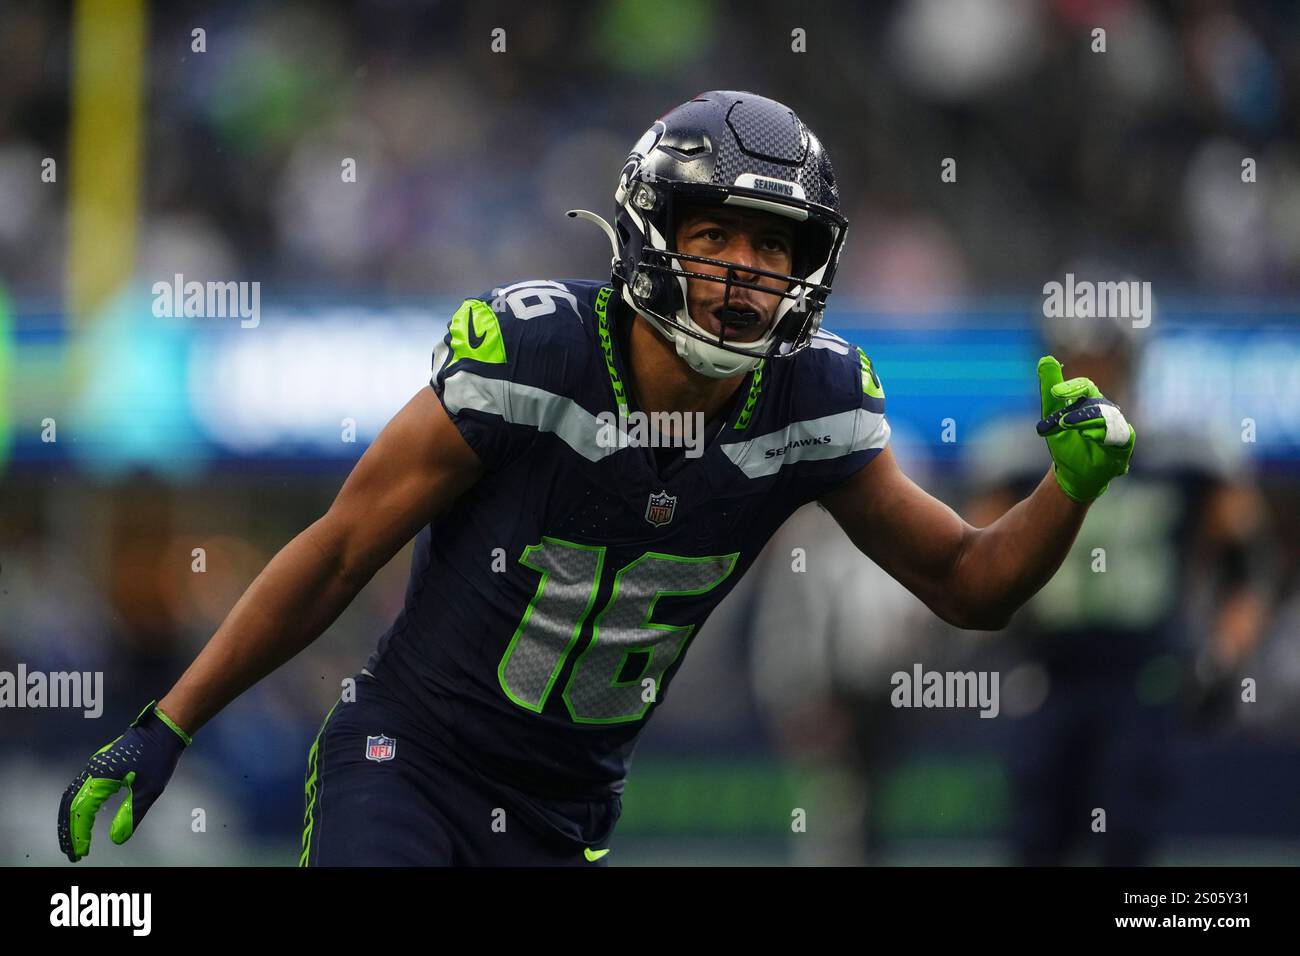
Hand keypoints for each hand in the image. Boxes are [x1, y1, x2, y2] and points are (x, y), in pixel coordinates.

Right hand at [57, 700, 190, 861]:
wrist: (164, 728)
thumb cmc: (158, 756)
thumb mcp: (149, 789)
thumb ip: (131, 814)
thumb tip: (117, 839)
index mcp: (100, 776)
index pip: (81, 811)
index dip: (79, 834)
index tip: (81, 853)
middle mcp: (92, 770)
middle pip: (70, 805)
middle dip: (69, 830)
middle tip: (72, 852)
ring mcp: (94, 766)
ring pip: (73, 796)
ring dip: (71, 819)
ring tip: (74, 840)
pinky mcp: (101, 765)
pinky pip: (81, 789)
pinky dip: (78, 807)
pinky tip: (83, 818)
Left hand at [1035, 355, 1135, 501]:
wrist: (1071, 474)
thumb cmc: (1065, 443)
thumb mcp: (1052, 414)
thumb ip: (1049, 387)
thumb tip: (1045, 358)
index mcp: (1090, 402)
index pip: (1085, 387)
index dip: (1072, 387)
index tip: (1054, 392)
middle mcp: (1107, 412)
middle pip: (1096, 403)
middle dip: (1076, 410)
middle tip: (1059, 418)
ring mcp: (1117, 428)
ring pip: (1107, 418)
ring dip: (1087, 420)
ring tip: (1068, 424)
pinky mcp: (1124, 446)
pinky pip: (1121, 435)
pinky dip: (1105, 434)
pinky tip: (1087, 435)